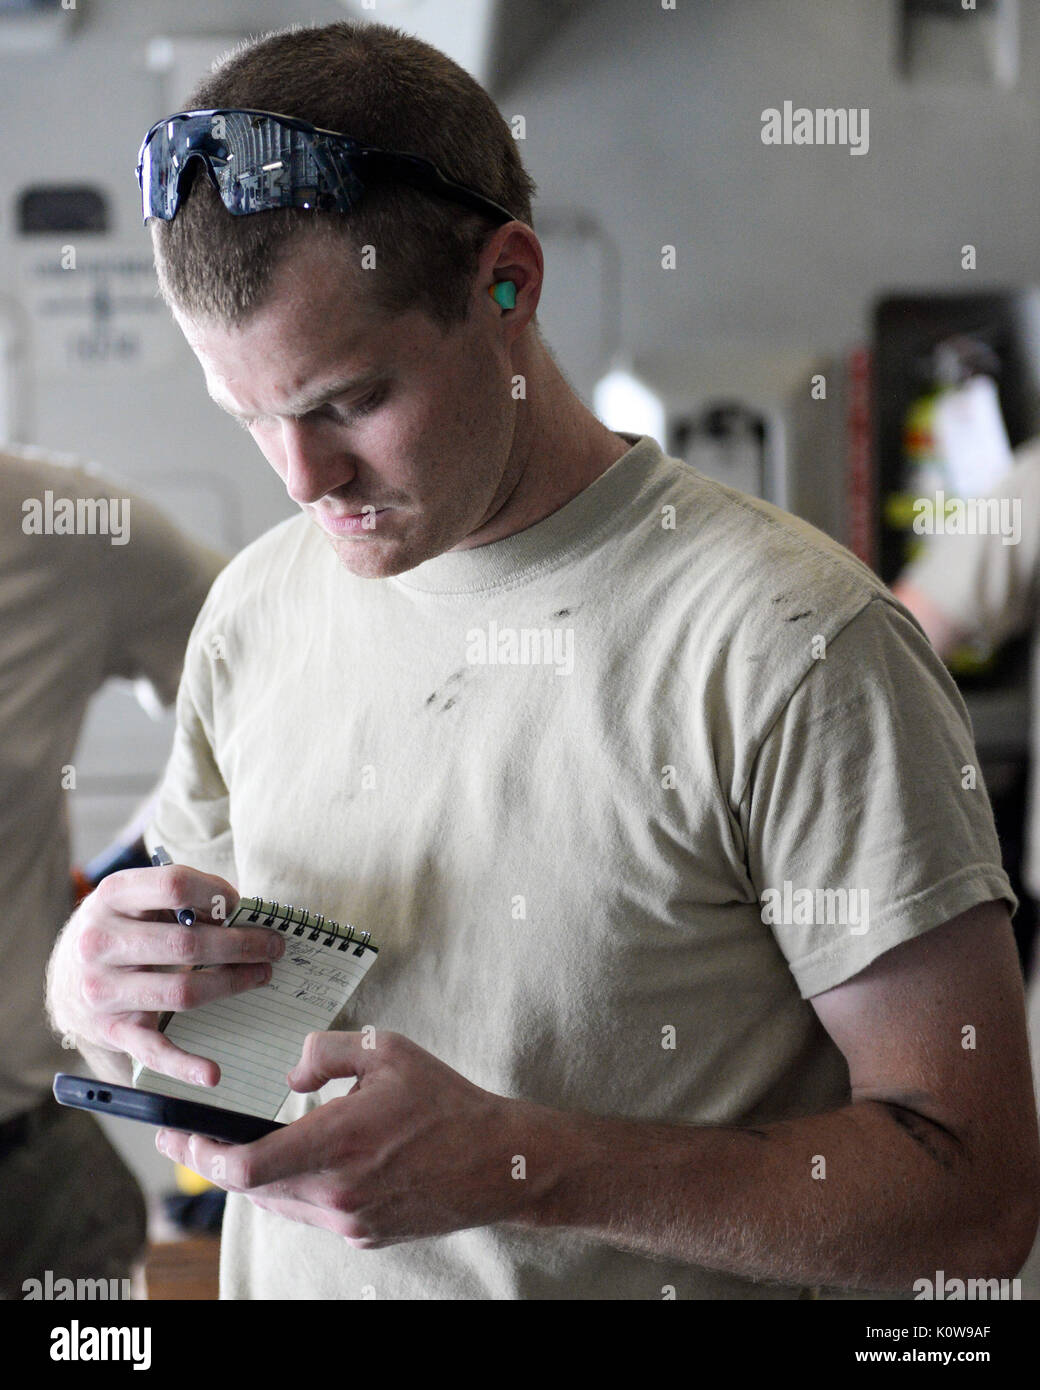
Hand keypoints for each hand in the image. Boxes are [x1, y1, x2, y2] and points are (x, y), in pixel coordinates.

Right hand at [46, 864, 285, 1083]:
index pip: (175, 885)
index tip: (242, 906)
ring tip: (262, 975)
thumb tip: (241, 912)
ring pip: (182, 991)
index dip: (218, 894)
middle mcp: (100, 942)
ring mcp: (103, 990)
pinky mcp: (112, 1030)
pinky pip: (153, 1051)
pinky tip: (213, 1073)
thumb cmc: (122, 928)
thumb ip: (184, 897)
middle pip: (186, 943)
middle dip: (241, 945)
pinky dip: (184, 1065)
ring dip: (232, 983)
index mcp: (112, 897)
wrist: (68, 978)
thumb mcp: (139, 899)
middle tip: (274, 946)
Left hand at [154, 1030, 559, 1246]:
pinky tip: (297, 1160)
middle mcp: (337, 1191)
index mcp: (339, 1142)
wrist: (498, 1162)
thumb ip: (327, 1051)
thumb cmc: (446, 1102)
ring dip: (251, 1176)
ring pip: (277, 1201)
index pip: (246, 1165)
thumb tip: (292, 1072)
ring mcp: (349, 1220)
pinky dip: (292, 1186)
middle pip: (250, 1186)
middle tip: (186, 1138)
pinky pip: (310, 1210)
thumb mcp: (387, 1050)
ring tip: (234, 1147)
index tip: (176, 1134)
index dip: (200, 1154)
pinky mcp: (362, 1233)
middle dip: (212, 1161)